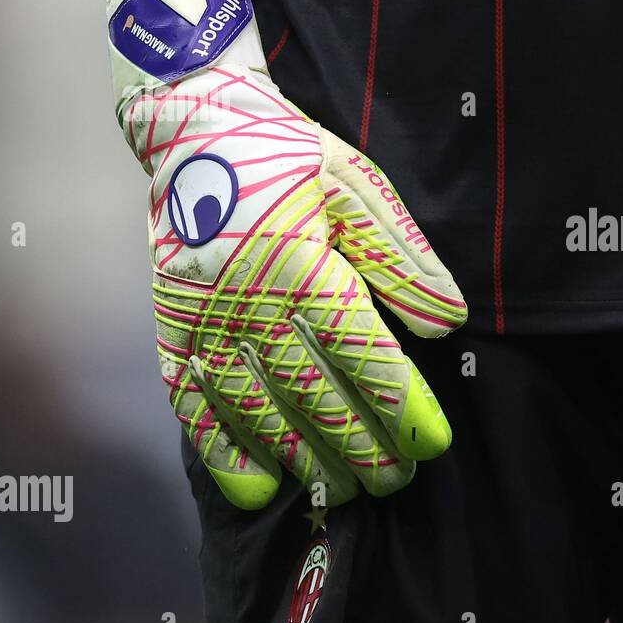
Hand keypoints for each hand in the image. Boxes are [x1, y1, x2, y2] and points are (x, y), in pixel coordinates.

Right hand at [129, 64, 466, 507]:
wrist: (193, 130)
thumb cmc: (290, 156)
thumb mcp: (359, 188)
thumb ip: (403, 258)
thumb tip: (450, 322)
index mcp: (302, 262)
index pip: (362, 352)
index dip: (401, 405)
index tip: (433, 443)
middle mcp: (248, 302)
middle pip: (314, 393)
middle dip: (362, 446)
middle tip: (398, 480)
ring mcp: (203, 322)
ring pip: (260, 411)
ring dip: (306, 459)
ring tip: (348, 492)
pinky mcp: (171, 331)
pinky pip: (194, 406)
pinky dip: (226, 453)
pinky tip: (262, 488)